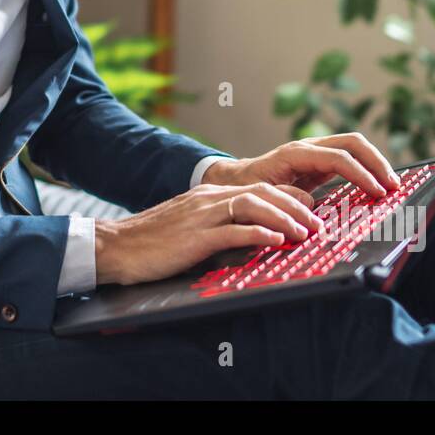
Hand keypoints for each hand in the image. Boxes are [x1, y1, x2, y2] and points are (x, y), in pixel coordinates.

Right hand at [94, 180, 327, 285]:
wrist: (115, 246)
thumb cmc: (153, 242)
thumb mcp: (192, 228)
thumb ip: (220, 226)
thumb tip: (254, 237)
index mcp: (209, 195)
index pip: (259, 188)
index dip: (290, 198)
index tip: (312, 212)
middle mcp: (208, 199)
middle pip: (262, 192)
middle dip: (296, 207)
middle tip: (319, 225)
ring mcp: (201, 216)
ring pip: (251, 205)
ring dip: (283, 218)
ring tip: (305, 233)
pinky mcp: (194, 238)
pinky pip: (231, 231)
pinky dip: (256, 234)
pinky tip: (275, 241)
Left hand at [201, 132, 400, 198]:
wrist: (236, 180)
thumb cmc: (246, 189)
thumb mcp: (261, 196)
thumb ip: (282, 198)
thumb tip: (308, 205)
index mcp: (295, 154)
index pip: (338, 157)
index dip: (360, 174)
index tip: (377, 192)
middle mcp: (309, 147)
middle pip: (353, 143)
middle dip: (377, 162)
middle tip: (394, 186)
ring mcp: (316, 151)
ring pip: (355, 146)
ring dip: (376, 163)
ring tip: (392, 185)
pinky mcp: (321, 161)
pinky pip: (350, 158)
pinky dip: (367, 168)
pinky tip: (377, 185)